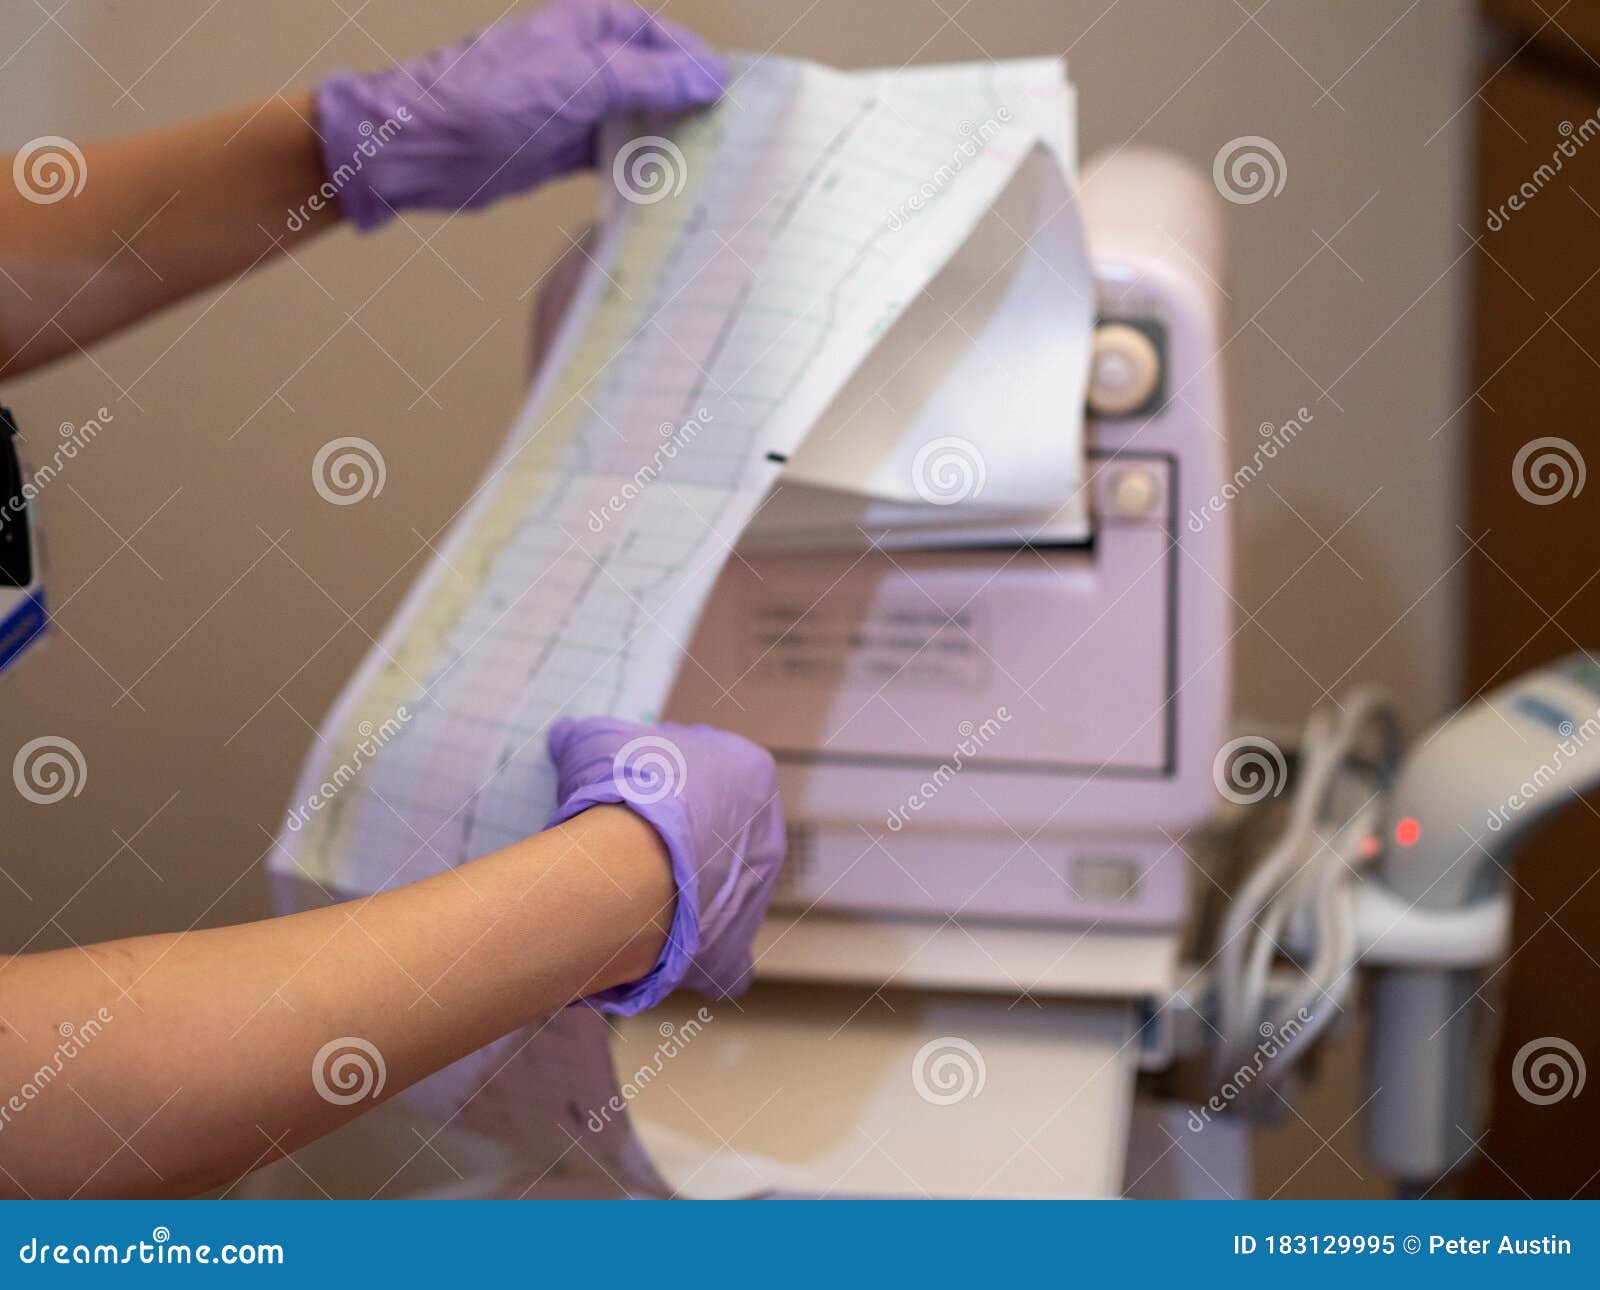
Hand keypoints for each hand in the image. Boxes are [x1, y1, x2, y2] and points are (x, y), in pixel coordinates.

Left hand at [315, 0, 724, 229]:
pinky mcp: (560, 149)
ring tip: (704, 169)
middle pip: (654, 81)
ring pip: (636, 122)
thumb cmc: (489, 98)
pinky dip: (635, 171)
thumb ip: (650, 78)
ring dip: (663, 145)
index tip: (734, 97)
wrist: (426, 146)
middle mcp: (584, 62)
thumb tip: (708, 77)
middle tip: (729, 140)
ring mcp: (572, 106)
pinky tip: (661, 189)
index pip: (662, 39)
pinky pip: (613, 157)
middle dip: (688, 109)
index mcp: (589, 25)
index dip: (698, 65)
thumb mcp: (582, 79)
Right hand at [545, 717, 785, 1012]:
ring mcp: (754, 896)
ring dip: (683, 894)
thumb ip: (585, 738)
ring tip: (629, 894)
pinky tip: (652, 951)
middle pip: (719, 834)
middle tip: (628, 844)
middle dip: (678, 839)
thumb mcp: (594, 739)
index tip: (630, 791)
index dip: (664, 780)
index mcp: (750, 771)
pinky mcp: (731, 950)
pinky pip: (719, 960)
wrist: (630, 866)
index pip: (711, 770)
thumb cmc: (625, 790)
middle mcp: (766, 832)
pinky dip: (689, 960)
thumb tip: (567, 738)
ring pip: (718, 893)